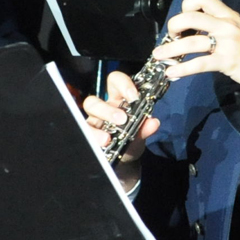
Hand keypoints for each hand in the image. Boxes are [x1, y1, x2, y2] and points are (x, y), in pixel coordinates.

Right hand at [81, 70, 152, 187]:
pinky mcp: (88, 133)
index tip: (134, 97)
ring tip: (108, 137)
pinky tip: (103, 143)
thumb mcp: (141, 134)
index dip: (123, 84)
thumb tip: (154, 122)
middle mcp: (103, 107)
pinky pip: (85, 131)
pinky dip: (94, 136)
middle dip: (108, 109)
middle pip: (95, 99)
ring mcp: (93, 121)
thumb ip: (146, 128)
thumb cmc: (132, 139)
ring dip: (98, 124)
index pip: (115, 81)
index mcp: (118, 99)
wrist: (126, 158)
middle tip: (122, 120)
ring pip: (88, 113)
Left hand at [153, 0, 239, 95]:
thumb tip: (198, 32)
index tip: (182, 21)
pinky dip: (182, 68)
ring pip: (190, 42)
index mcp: (230, 15)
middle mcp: (227, 25)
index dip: (186, 5)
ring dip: (170, 50)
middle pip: (190, 16)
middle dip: (173, 26)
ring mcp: (227, 43)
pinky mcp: (227, 61)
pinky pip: (199, 63)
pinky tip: (172, 73)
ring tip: (159, 57)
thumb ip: (222, 28)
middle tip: (169, 37)